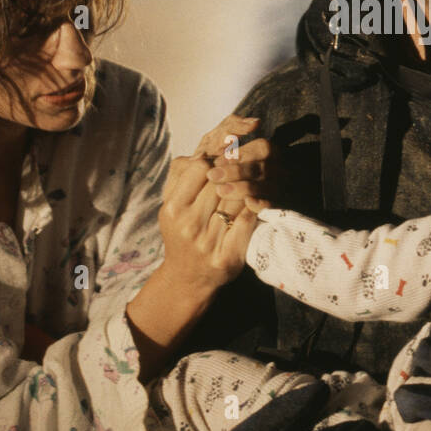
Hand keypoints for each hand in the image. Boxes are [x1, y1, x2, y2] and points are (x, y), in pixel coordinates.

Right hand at [156, 115, 272, 295]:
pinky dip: (256, 207)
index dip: (214, 161)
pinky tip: (258, 199)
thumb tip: (202, 153)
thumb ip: (182, 177)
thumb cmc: (180, 234)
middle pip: (221, 182)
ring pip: (237, 199)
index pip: (199, 169)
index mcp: (174, 209)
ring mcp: (209, 242)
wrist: (187, 277)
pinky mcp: (228, 256)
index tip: (224, 159)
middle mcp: (189, 225)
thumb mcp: (172, 205)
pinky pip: (248, 221)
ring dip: (248, 186)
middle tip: (246, 162)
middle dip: (234, 171)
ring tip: (255, 177)